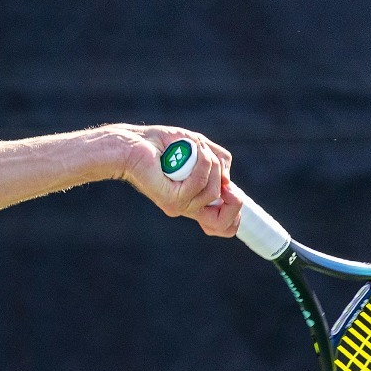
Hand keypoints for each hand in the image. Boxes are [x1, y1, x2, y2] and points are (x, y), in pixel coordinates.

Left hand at [112, 124, 242, 237]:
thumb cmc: (163, 144)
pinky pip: (200, 182)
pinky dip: (202, 160)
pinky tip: (193, 149)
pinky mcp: (171, 199)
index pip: (223, 226)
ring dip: (212, 163)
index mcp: (195, 200)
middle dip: (234, 198)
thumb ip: (220, 162)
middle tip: (221, 174)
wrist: (133, 143)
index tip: (232, 192)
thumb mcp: (201, 149)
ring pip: (214, 192)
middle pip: (226, 224)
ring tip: (197, 148)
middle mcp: (188, 207)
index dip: (237, 214)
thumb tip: (228, 179)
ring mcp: (179, 206)